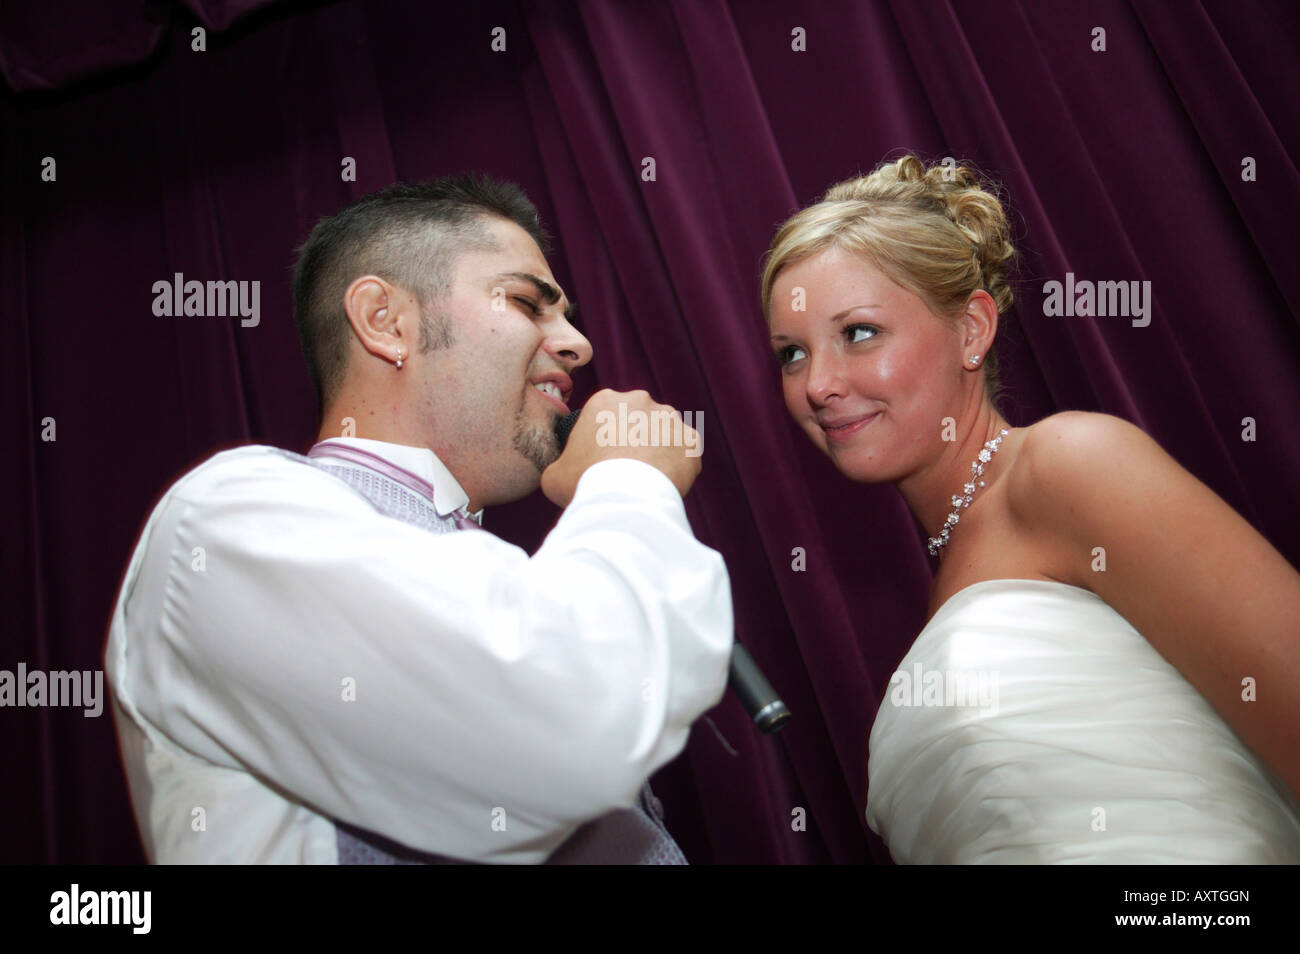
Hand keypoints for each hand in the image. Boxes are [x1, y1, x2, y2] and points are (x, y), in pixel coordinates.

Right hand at [541, 389, 701, 506]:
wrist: (624, 498)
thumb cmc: (584, 484)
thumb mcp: (553, 474)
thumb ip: (560, 465)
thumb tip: (564, 471)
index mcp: (604, 401)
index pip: (605, 417)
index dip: (603, 440)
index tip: (601, 461)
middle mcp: (639, 401)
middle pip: (636, 421)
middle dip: (633, 441)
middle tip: (626, 471)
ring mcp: (668, 418)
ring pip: (663, 434)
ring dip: (657, 451)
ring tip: (646, 480)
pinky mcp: (690, 440)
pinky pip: (684, 453)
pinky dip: (677, 466)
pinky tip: (664, 483)